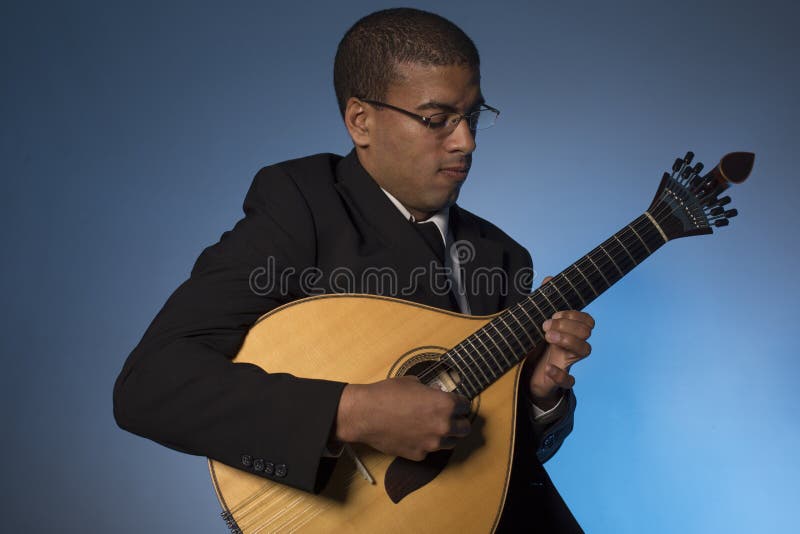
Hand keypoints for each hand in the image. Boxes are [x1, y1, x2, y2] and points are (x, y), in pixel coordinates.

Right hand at [334, 376, 470, 460]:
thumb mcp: (412, 382)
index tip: (455, 403)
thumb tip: (435, 393)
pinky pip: (429, 450)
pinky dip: (425, 444)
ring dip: (445, 435)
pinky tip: (414, 434)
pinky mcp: (419, 455)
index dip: (459, 403)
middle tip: (449, 417)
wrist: (365, 414)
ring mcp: (431, 443)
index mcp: (445, 404)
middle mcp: (443, 426)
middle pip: (465, 428)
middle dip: (459, 422)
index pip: (466, 405)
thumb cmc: (386, 394)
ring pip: (450, 443)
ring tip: (432, 427)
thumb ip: (430, 390)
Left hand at [527, 276, 594, 408]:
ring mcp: (567, 362)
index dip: (573, 315)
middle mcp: (571, 347)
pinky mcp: (559, 381)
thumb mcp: (536, 324)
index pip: (586, 320)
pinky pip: (570, 381)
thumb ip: (544, 303)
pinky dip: (560, 374)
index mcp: (568, 332)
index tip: (553, 315)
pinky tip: (548, 368)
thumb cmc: (535, 348)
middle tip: (545, 326)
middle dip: (567, 324)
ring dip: (568, 340)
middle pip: (587, 332)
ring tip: (548, 336)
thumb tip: (550, 279)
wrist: (527, 379)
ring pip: (585, 350)